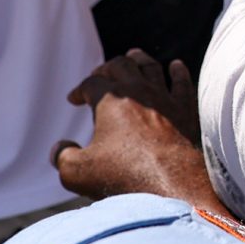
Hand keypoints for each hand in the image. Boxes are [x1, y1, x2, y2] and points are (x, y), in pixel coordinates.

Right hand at [54, 51, 216, 204]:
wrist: (171, 186)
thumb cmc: (123, 177)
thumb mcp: (76, 172)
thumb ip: (62, 156)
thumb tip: (59, 148)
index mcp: (109, 100)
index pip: (89, 84)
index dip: (78, 90)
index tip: (73, 99)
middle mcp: (138, 92)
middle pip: (120, 66)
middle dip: (106, 68)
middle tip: (99, 74)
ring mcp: (164, 99)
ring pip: (150, 67)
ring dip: (139, 60)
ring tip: (133, 56)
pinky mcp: (186, 111)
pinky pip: (182, 84)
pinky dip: (179, 72)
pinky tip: (176, 66)